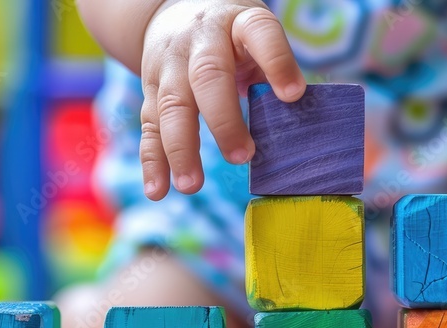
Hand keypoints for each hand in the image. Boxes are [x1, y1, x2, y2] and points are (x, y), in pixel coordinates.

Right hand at [140, 0, 305, 198]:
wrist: (177, 9)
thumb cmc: (233, 34)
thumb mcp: (257, 35)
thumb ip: (273, 69)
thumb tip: (297, 115)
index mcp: (238, 23)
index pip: (259, 34)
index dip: (277, 62)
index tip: (293, 95)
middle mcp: (200, 40)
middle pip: (207, 77)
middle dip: (223, 120)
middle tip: (241, 156)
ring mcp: (170, 65)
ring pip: (172, 105)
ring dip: (180, 149)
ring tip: (192, 185)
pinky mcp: (151, 90)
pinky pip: (149, 126)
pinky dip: (152, 161)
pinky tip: (157, 191)